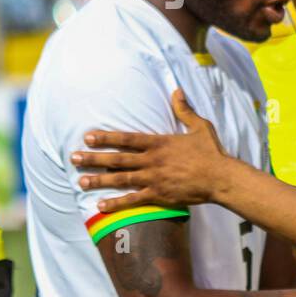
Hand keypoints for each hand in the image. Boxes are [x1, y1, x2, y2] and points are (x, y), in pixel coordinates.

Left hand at [73, 89, 226, 211]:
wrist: (221, 178)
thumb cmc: (212, 152)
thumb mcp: (200, 126)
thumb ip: (184, 110)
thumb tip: (177, 91)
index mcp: (160, 143)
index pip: (127, 139)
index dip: (106, 137)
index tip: (88, 136)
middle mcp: (153, 160)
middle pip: (117, 159)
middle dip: (94, 158)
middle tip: (74, 157)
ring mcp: (154, 179)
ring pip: (121, 179)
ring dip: (99, 180)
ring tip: (80, 181)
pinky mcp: (159, 195)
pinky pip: (133, 200)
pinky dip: (116, 203)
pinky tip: (100, 205)